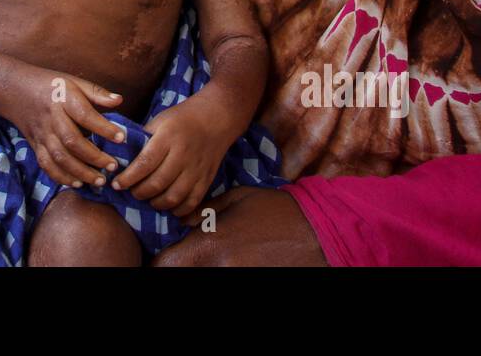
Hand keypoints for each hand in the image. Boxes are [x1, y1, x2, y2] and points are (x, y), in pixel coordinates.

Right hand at [5, 69, 126, 187]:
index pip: (84, 115)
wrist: (14, 89)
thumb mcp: (73, 81)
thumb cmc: (50, 85)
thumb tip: (119, 100)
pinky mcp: (35, 145)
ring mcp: (42, 134)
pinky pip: (46, 165)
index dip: (103, 128)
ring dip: (80, 171)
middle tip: (113, 166)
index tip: (121, 138)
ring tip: (100, 180)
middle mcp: (51, 118)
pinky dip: (61, 177)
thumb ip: (96, 92)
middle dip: (94, 157)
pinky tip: (77, 183)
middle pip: (72, 141)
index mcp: (63, 99)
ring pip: (59, 157)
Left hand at [112, 93, 236, 216]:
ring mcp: (196, 169)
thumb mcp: (159, 121)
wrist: (215, 118)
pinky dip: (178, 210)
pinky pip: (192, 202)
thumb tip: (121, 158)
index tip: (116, 184)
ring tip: (148, 199)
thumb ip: (142, 140)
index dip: (128, 178)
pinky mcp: (207, 179)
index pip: (145, 163)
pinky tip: (168, 207)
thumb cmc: (181, 119)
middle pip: (158, 183)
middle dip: (140, 192)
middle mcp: (183, 154)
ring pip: (174, 196)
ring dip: (156, 203)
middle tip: (132, 192)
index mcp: (168, 137)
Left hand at [153, 187, 327, 266]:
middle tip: (188, 254)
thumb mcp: (237, 198)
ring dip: (201, 268)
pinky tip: (230, 260)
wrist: (319, 233)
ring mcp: (235, 279)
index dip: (161, 261)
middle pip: (180, 275)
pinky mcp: (250, 282)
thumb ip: (204, 210)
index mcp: (210, 245)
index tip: (165, 254)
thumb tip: (181, 220)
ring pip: (202, 278)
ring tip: (214, 255)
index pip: (165, 265)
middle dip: (180, 265)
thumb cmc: (276, 210)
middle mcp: (219, 268)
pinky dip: (222, 269)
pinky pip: (224, 278)